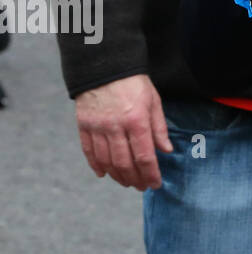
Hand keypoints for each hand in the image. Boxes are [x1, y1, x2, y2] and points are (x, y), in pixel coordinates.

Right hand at [74, 73, 171, 190]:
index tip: (155, 184)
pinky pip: (89, 152)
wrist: (105, 66)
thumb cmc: (134, 83)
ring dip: (117, 176)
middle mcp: (116, 127)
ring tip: (127, 182)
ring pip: (106, 161)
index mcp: (137, 120)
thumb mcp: (154, 101)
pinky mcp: (84, 126)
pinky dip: (96, 165)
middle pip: (124, 163)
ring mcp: (97, 127)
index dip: (151, 173)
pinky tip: (104, 173)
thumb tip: (166, 151)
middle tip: (142, 186)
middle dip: (135, 179)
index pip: (144, 155)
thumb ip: (159, 128)